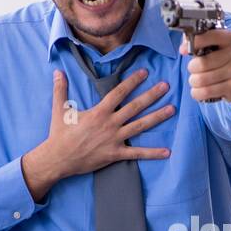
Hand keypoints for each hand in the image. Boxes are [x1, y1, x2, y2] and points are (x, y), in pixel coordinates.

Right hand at [22, 68, 174, 201]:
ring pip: (140, 126)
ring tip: (172, 109)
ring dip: (157, 117)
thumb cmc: (60, 134)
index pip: (119, 92)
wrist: (59, 159)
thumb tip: (58, 72)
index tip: (145, 73)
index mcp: (99, 112)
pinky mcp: (116, 154)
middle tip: (166, 86)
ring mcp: (115, 139)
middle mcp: (110, 124)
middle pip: (135, 107)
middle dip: (151, 95)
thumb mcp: (60, 109)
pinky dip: (153, 153)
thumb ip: (61, 90)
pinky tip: (167, 152)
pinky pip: (137, 154)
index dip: (132, 82)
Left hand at [179, 29, 230, 112]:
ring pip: (202, 79)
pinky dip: (197, 92)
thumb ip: (200, 42)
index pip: (209, 36)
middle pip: (202, 63)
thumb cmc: (225, 61)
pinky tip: (198, 90)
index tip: (183, 50)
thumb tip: (184, 46)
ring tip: (196, 80)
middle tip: (193, 69)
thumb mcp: (217, 47)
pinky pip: (206, 91)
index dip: (192, 43)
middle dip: (192, 68)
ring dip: (194, 81)